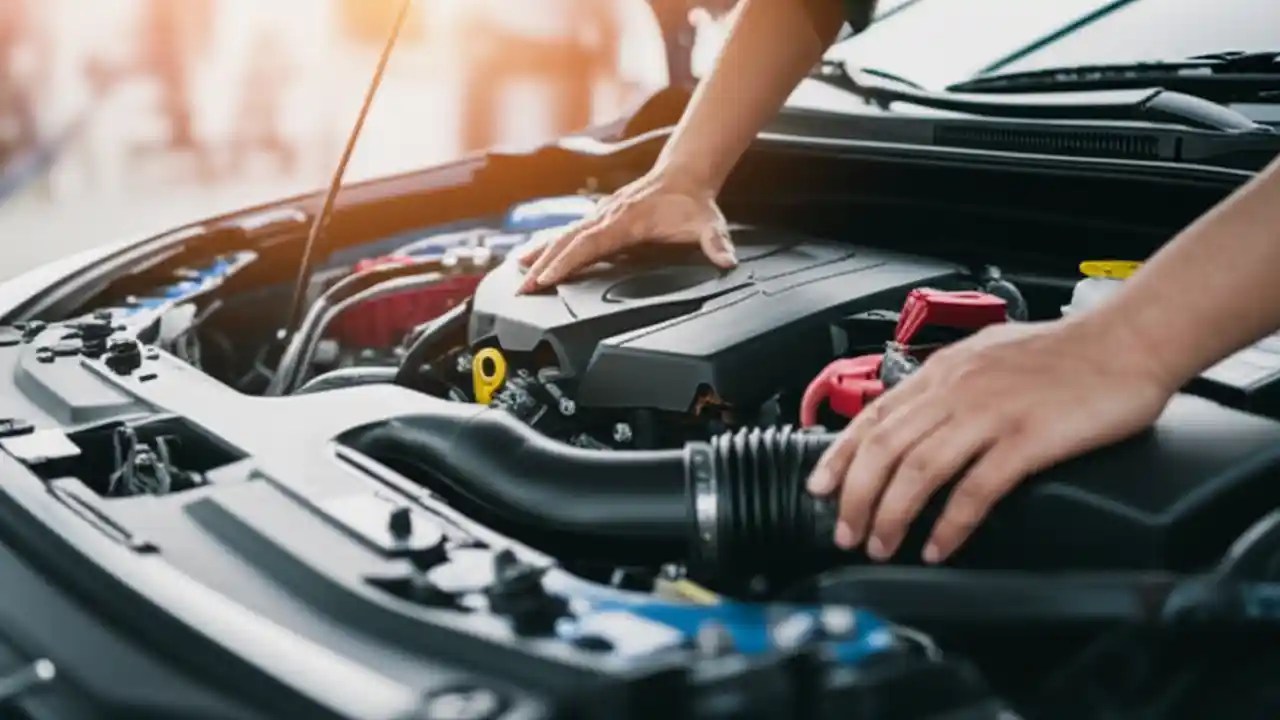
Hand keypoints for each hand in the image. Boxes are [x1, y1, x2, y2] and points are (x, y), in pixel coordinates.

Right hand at [517, 171, 737, 292]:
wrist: (685, 173)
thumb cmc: (692, 202)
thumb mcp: (708, 224)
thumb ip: (716, 243)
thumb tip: (728, 259)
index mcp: (626, 221)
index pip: (589, 245)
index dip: (566, 262)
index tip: (546, 278)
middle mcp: (607, 216)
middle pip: (568, 243)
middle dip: (544, 267)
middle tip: (522, 288)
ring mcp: (601, 215)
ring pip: (563, 236)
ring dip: (540, 255)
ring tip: (518, 274)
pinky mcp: (600, 218)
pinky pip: (569, 233)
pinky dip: (549, 245)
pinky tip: (535, 255)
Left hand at [806, 316, 1177, 564]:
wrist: (1129, 341)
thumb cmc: (1066, 352)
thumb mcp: (989, 356)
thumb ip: (949, 385)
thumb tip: (914, 416)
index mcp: (944, 370)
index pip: (874, 415)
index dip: (840, 455)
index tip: (820, 487)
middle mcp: (957, 389)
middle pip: (885, 447)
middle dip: (856, 496)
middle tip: (846, 531)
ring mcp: (990, 412)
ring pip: (918, 468)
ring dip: (892, 514)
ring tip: (882, 545)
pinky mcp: (1027, 438)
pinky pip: (975, 488)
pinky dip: (949, 523)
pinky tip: (939, 546)